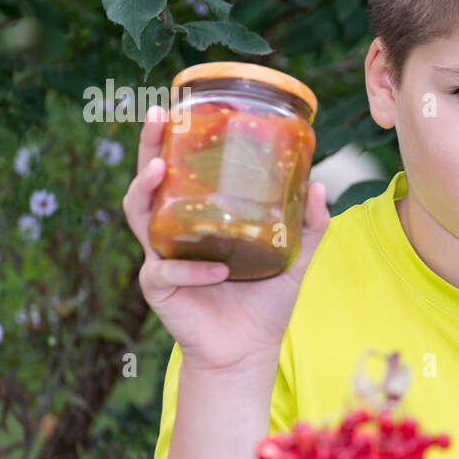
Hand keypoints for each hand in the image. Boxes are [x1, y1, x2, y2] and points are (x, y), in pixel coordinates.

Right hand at [122, 104, 330, 372]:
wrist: (248, 351)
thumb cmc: (262, 302)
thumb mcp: (292, 259)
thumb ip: (309, 227)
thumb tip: (319, 186)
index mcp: (197, 221)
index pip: (177, 173)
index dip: (169, 141)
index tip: (172, 107)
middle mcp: (172, 234)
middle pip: (146, 182)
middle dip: (147, 147)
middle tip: (156, 117)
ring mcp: (160, 258)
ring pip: (139, 216)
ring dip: (145, 191)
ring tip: (161, 170)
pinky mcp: (159, 288)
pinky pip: (169, 271)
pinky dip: (194, 271)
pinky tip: (219, 272)